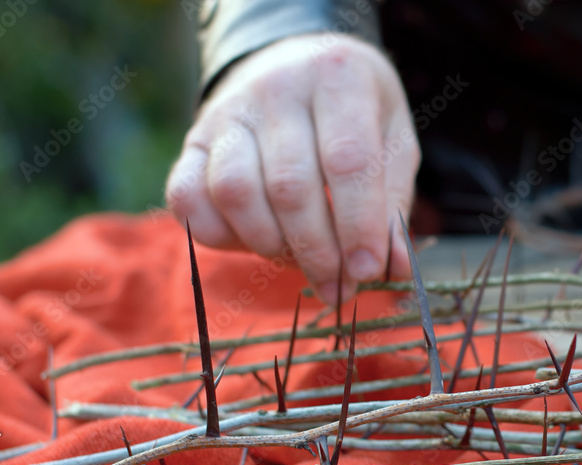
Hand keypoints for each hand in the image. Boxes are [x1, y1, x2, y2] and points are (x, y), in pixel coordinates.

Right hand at [166, 33, 418, 303]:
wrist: (296, 62)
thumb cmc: (356, 112)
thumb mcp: (394, 141)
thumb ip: (393, 204)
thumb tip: (393, 269)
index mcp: (338, 75)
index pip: (347, 161)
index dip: (359, 226)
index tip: (367, 272)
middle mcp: (277, 86)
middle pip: (290, 186)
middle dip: (317, 251)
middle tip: (338, 286)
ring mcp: (227, 111)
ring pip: (235, 193)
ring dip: (270, 245)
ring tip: (301, 260)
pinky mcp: (193, 138)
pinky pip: (188, 198)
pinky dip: (218, 235)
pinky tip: (254, 242)